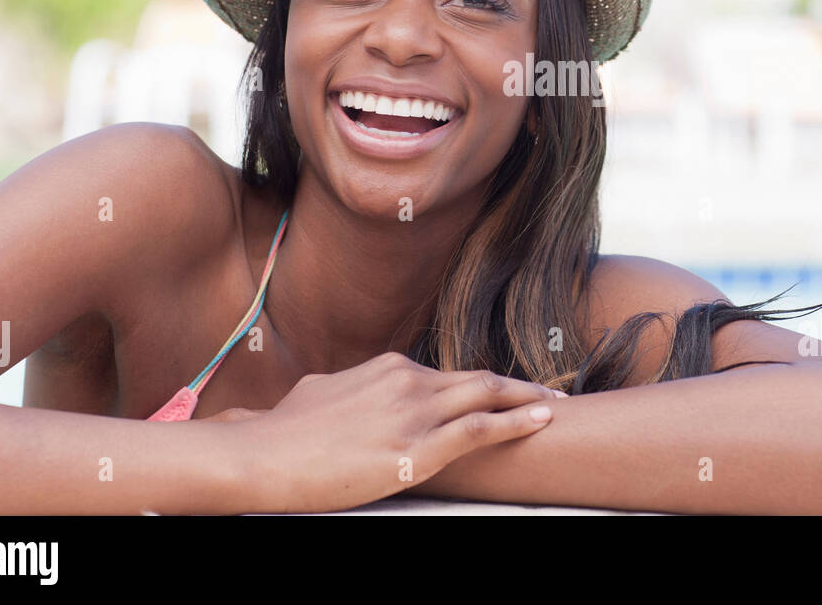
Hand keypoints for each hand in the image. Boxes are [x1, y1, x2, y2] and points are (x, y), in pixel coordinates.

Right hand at [221, 351, 564, 512]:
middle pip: (478, 379)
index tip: (505, 391)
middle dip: (519, 387)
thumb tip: (349, 390)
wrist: (262, 454)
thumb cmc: (283, 432)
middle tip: (552, 393)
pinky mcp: (414, 450)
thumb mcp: (322, 392)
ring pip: (486, 396)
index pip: (449, 374)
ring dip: (527, 400)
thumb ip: (350, 389)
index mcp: (388, 368)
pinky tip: (541, 420)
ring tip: (559, 405)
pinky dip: (515, 422)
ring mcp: (413, 413)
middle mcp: (407, 381)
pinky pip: (478, 430)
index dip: (482, 384)